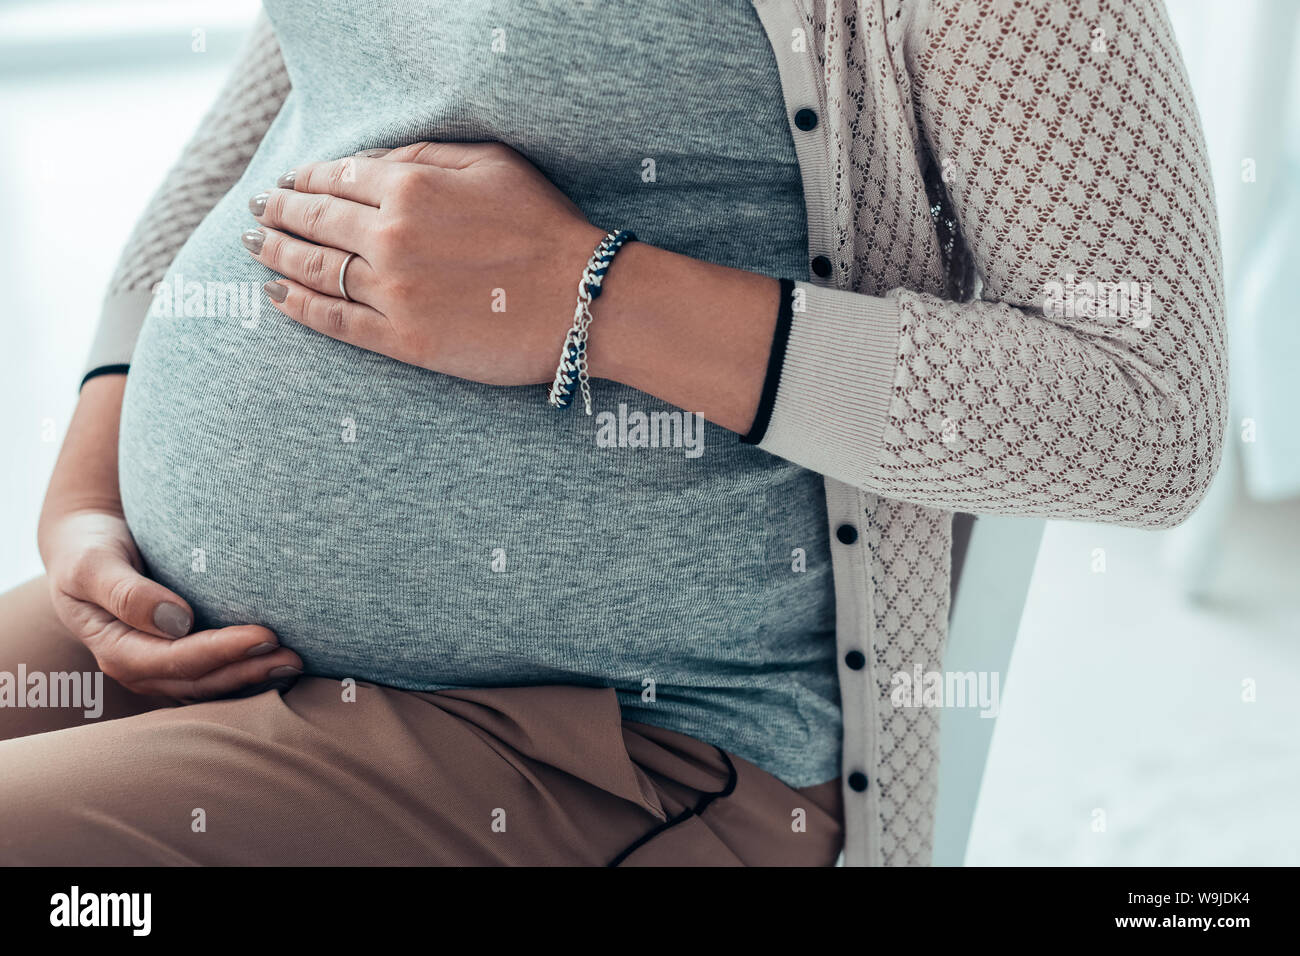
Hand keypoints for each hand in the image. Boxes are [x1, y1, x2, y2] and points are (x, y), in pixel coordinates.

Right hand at [40, 510, 303, 701]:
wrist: (86, 548)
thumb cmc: (88, 550)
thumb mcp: (92, 564)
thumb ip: (126, 593)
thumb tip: (176, 621)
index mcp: (117, 650)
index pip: (177, 659)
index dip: (222, 651)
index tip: (265, 634)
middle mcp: (141, 668)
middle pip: (201, 680)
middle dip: (248, 671)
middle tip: (294, 656)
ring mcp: (161, 669)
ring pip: (212, 685)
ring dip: (253, 677)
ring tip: (296, 663)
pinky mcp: (179, 660)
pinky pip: (216, 675)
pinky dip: (247, 671)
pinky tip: (279, 662)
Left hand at [244, 141, 607, 385]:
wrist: (582, 299)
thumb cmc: (545, 227)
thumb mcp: (493, 162)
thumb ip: (427, 152)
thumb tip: (373, 159)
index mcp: (410, 185)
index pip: (336, 178)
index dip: (303, 179)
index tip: (286, 183)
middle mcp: (390, 235)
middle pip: (314, 221)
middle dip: (278, 213)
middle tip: (257, 212)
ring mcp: (393, 291)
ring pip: (315, 270)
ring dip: (276, 255)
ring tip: (255, 247)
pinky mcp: (403, 339)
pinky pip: (336, 322)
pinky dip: (300, 307)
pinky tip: (278, 296)